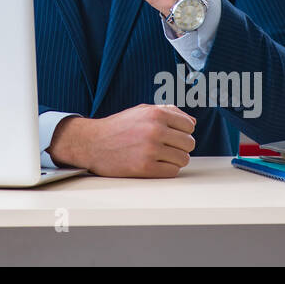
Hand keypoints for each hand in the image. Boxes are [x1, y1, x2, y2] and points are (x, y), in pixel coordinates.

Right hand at [53, 105, 196, 176]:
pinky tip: (155, 164)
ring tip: (160, 156)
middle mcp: (155, 130)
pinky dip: (167, 170)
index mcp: (156, 114)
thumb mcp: (141, 111)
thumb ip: (167, 112)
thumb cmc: (118, 127)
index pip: (189, 126)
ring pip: (183, 159)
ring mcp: (150, 149)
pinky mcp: (145, 167)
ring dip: (175, 160)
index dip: (183, 132)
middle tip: (167, 148)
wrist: (92, 143)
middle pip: (189, 143)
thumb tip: (192, 122)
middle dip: (180, 147)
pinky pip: (173, 171)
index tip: (173, 136)